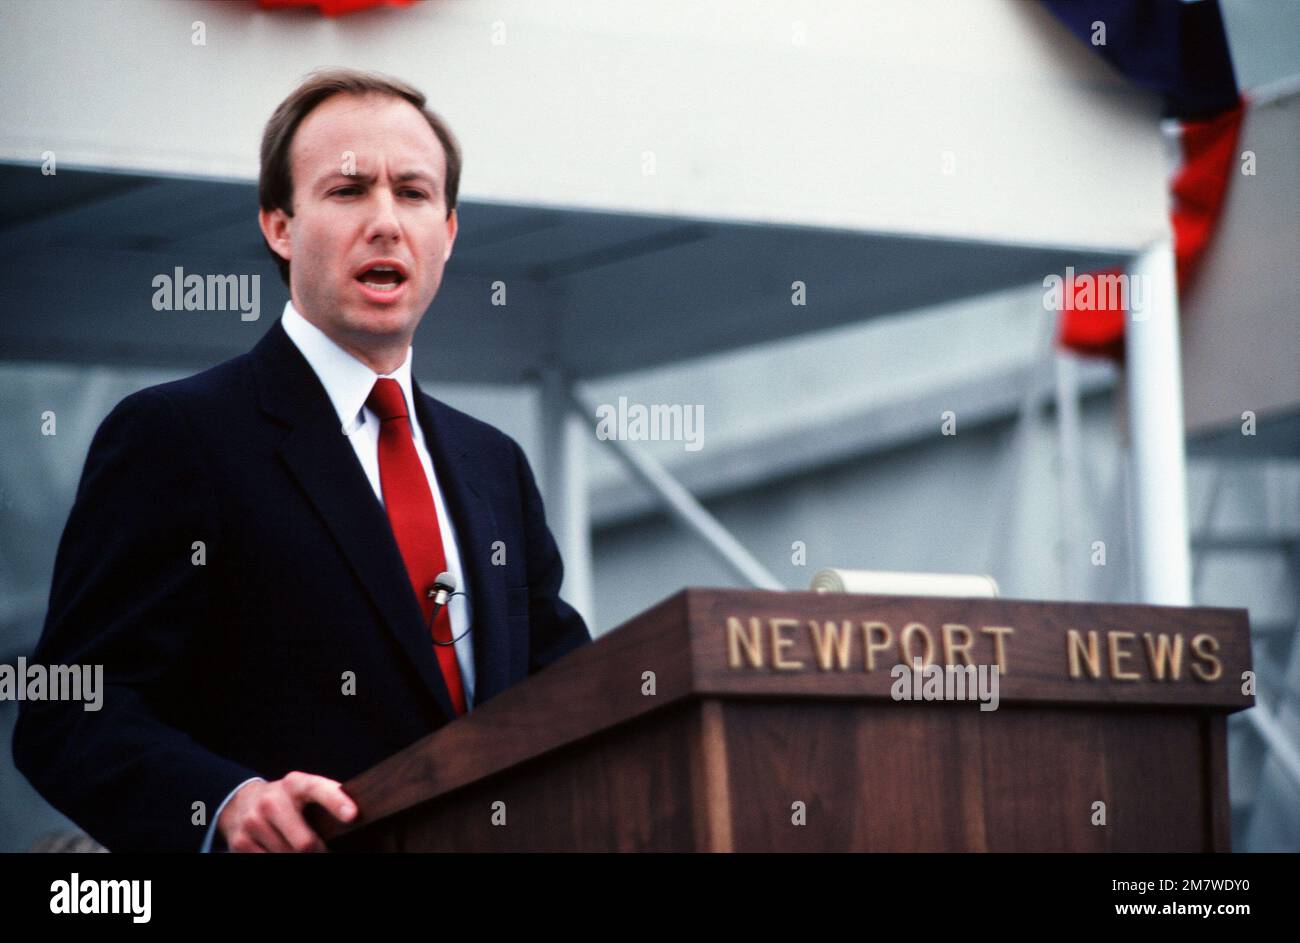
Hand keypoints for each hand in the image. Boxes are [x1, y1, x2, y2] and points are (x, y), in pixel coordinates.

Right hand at [218, 772, 356, 852]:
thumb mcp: (305, 790)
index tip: (353, 815)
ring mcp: (253, 822)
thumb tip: (355, 818)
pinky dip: (280, 858)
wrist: (242, 801)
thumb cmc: (287, 799)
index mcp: (294, 784)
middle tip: (326, 851)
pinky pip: (268, 861)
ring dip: (298, 857)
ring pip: (287, 856)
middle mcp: (272, 801)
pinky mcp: (240, 841)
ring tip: (300, 847)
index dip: (336, 803)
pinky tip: (280, 849)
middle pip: (304, 843)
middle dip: (319, 852)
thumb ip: (327, 798)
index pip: (318, 789)